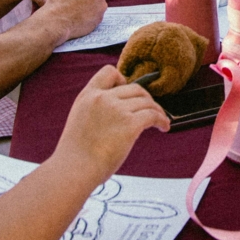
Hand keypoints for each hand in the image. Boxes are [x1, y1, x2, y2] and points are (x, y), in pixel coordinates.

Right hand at [36, 0, 106, 41]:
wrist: (57, 22)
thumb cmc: (56, 4)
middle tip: (81, 2)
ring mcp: (101, 6)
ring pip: (99, 5)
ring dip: (92, 7)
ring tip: (79, 12)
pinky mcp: (100, 18)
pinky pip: (97, 16)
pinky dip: (91, 17)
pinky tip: (81, 20)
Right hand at [51, 65, 169, 182]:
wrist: (75, 168)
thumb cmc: (76, 153)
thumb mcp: (79, 119)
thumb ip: (96, 109)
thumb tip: (118, 111)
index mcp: (88, 95)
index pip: (109, 71)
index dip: (123, 79)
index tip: (128, 93)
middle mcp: (103, 98)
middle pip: (135, 88)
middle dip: (145, 99)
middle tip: (149, 110)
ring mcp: (117, 110)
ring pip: (147, 102)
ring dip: (157, 110)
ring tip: (161, 120)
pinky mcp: (130, 124)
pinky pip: (153, 115)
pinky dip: (162, 120)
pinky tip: (163, 127)